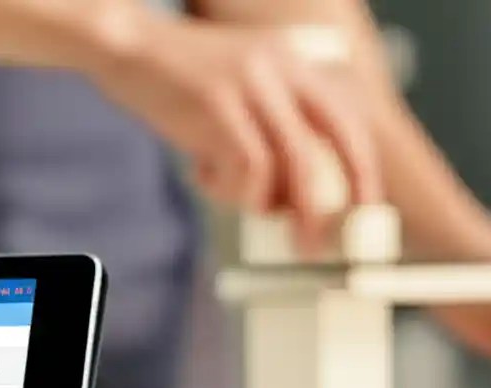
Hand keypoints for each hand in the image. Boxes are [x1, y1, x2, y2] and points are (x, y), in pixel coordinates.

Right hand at [84, 15, 380, 254]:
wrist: (126, 46)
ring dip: (272, 206)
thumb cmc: (178, 78)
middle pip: (334, 141)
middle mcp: (281, 66)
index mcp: (292, 62)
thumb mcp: (241, 85)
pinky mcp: (219, 103)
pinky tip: (205, 176)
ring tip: (245, 208)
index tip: (364, 206)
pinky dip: (232, 190)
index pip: (347, 118)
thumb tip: (295, 191)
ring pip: (292, 164)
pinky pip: (249, 168)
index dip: (362, 167)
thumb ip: (272, 121)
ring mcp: (252, 83)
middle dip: (331, 198)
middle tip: (316, 240)